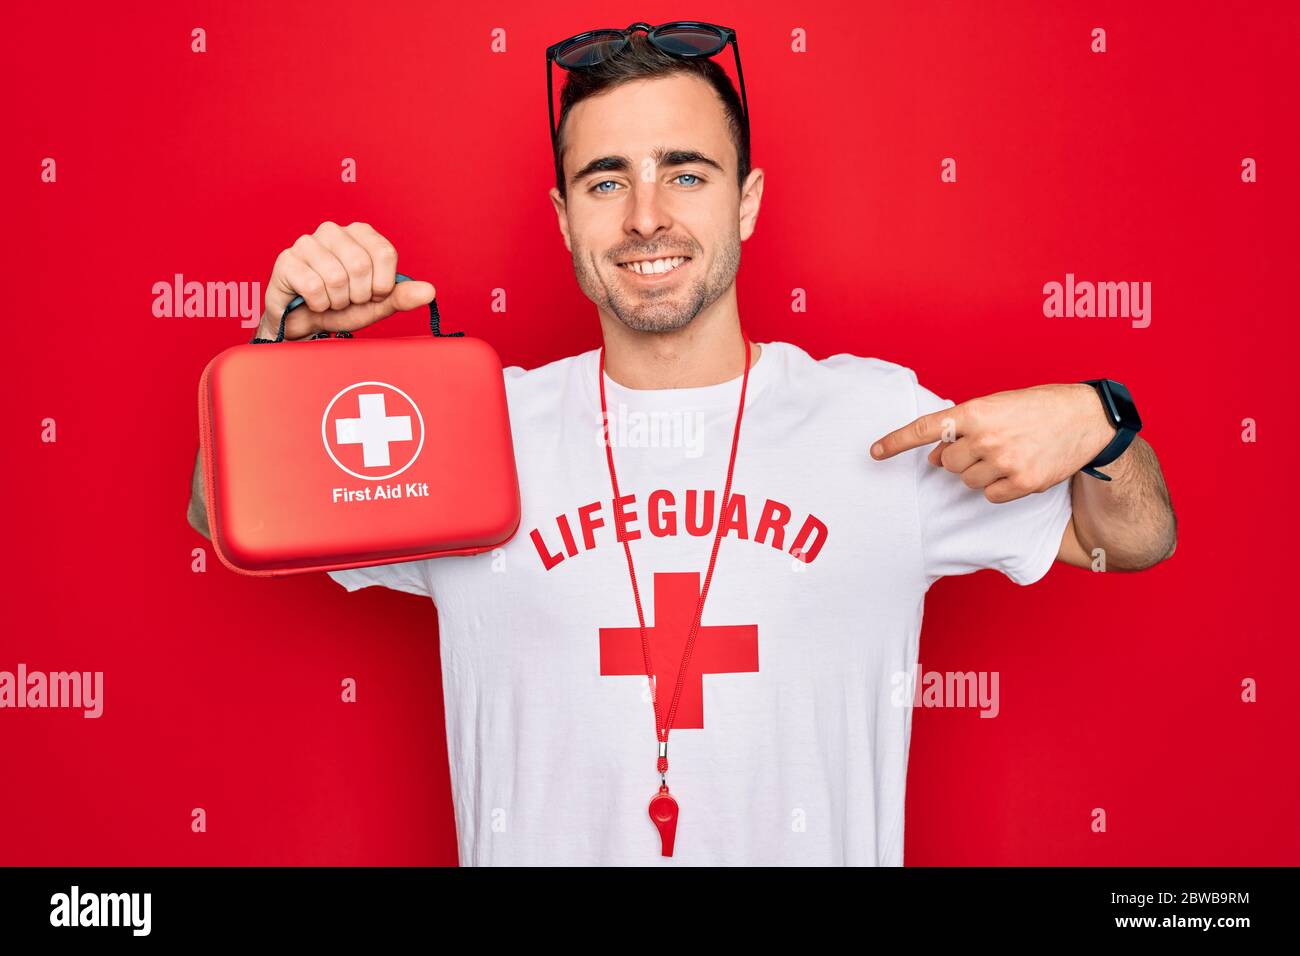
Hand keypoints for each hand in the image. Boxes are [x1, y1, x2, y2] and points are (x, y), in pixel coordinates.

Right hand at [253, 221, 435, 340]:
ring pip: (337, 277)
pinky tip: (313, 300)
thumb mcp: (378, 304)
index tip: (372, 292)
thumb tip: (430, 291)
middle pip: (361, 265)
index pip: (384, 253)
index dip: (381, 283)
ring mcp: (307, 243)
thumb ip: (403, 296)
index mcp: (360, 234)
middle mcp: (333, 231)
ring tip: (331, 299)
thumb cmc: (342, 307)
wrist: (306, 324)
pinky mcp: (287, 260)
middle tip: (349, 298)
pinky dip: (319, 303)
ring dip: (337, 301)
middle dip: (359, 294)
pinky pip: (314, 286)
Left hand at [869, 383, 1114, 501]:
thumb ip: (962, 428)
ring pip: (965, 481)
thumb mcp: (996, 406)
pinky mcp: (1022, 484)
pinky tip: (1015, 470)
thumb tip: (933, 457)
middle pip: (945, 463)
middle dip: (956, 458)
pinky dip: (996, 488)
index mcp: (976, 411)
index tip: (874, 452)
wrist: (1085, 417)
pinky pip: (989, 496)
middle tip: (981, 446)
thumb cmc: (1037, 408)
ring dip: (977, 472)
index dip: (896, 442)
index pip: (925, 428)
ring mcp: (1004, 462)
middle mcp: (986, 437)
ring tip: (1004, 454)